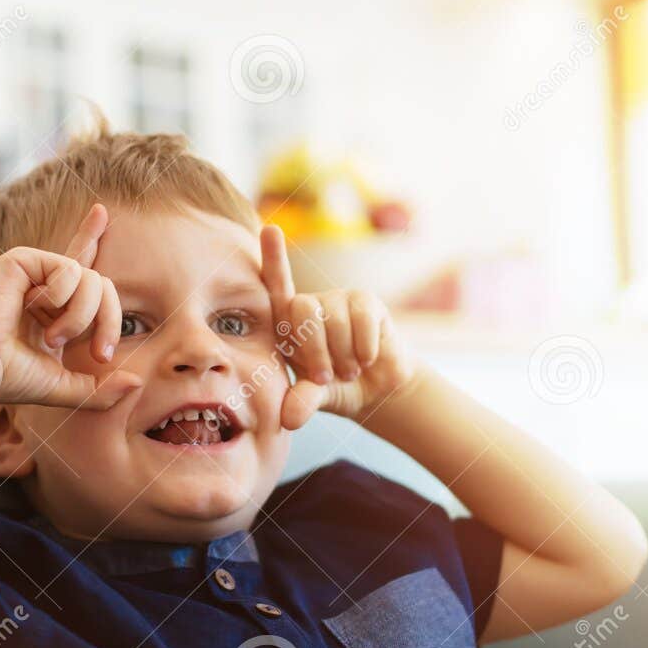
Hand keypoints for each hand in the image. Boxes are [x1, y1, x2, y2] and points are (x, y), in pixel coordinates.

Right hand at [0, 203, 140, 409]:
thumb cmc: (4, 378)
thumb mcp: (62, 389)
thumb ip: (99, 390)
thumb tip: (138, 383)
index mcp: (50, 312)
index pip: (79, 272)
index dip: (89, 239)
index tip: (101, 211)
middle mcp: (42, 289)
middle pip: (102, 286)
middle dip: (110, 321)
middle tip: (99, 354)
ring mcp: (33, 274)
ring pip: (93, 279)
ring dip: (82, 316)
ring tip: (51, 337)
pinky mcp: (23, 260)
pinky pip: (71, 269)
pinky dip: (64, 296)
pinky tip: (35, 309)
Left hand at [260, 225, 417, 429]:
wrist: (377, 390)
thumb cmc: (335, 388)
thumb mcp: (316, 397)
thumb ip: (302, 401)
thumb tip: (291, 419)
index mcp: (287, 324)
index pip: (276, 286)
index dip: (274, 258)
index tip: (271, 229)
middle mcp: (310, 305)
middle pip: (302, 309)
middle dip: (314, 349)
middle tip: (325, 374)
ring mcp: (338, 300)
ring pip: (334, 319)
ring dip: (344, 355)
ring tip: (350, 369)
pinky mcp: (366, 302)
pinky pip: (363, 319)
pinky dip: (364, 347)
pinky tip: (368, 358)